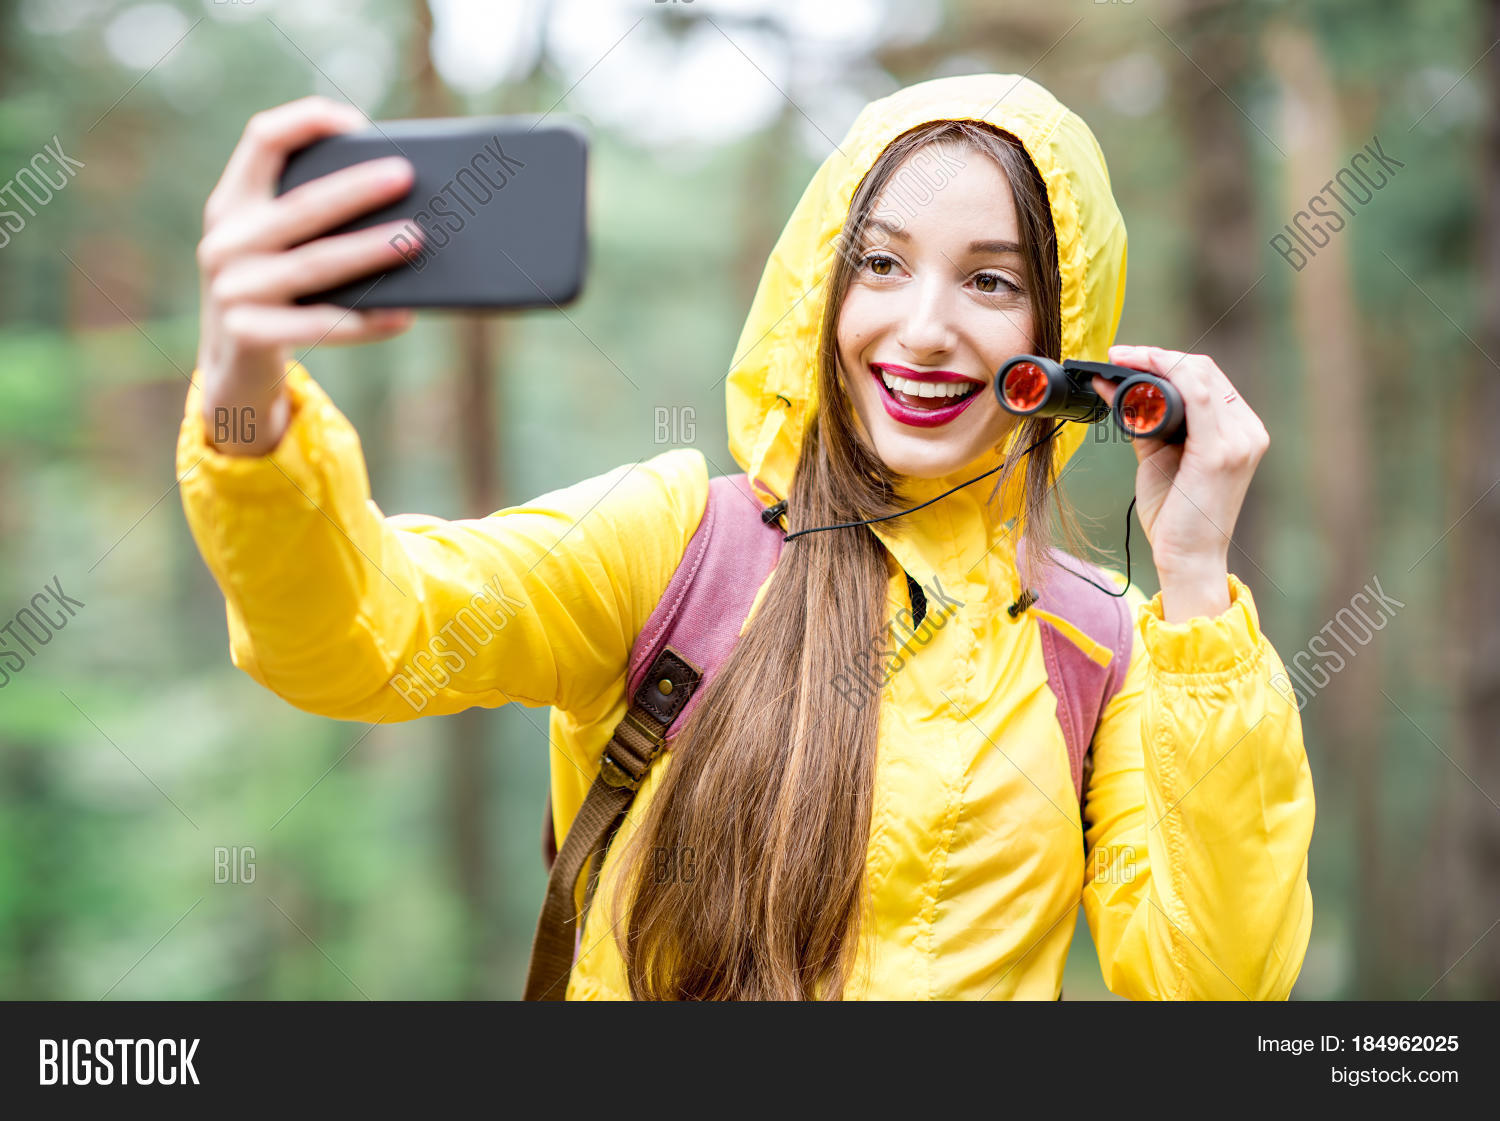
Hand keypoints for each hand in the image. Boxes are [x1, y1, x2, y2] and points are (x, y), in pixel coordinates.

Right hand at [195, 96, 421, 454]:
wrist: (234, 371)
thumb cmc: (279, 295)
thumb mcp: (280, 249)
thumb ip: (313, 220)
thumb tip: (403, 202)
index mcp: (233, 204)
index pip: (262, 140)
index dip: (307, 121)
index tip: (356, 121)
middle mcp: (225, 241)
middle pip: (300, 205)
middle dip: (356, 189)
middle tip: (406, 176)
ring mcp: (231, 290)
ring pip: (313, 264)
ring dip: (369, 250)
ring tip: (417, 240)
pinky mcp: (247, 334)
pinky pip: (317, 325)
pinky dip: (365, 321)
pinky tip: (404, 315)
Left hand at [1090, 345, 1269, 621]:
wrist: (1187, 559)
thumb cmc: (1174, 515)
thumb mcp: (1158, 458)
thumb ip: (1142, 421)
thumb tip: (1112, 386)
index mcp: (1239, 430)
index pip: (1207, 378)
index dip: (1167, 359)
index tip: (1128, 356)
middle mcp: (1247, 430)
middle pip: (1204, 370)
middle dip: (1158, 356)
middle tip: (1117, 355)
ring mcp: (1239, 440)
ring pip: (1201, 376)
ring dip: (1157, 360)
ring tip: (1120, 359)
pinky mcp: (1222, 452)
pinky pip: (1198, 397)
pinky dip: (1166, 377)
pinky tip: (1138, 373)